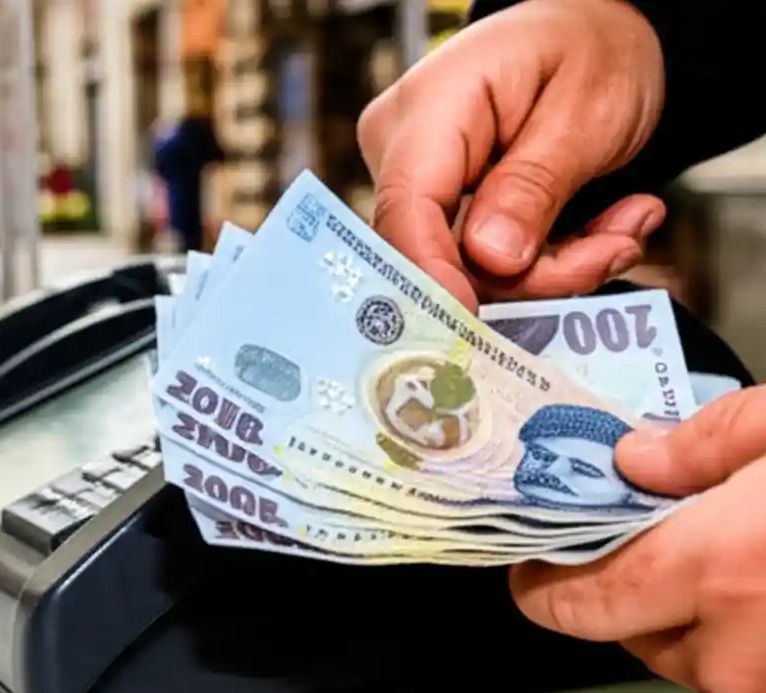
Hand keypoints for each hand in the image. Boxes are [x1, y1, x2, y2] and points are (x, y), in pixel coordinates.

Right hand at [357, 0, 665, 310]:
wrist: (595, 33)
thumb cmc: (588, 50)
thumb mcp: (586, 110)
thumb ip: (535, 184)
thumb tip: (490, 259)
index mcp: (429, 108)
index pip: (405, 207)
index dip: (432, 274)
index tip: (475, 322)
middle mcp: (403, 149)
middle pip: (435, 251)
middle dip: (529, 274)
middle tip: (615, 249)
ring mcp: (418, 182)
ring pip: (467, 269)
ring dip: (555, 268)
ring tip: (625, 229)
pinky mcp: (442, 211)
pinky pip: (483, 263)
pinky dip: (549, 261)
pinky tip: (605, 228)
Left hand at [510, 386, 765, 692]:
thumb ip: (705, 444)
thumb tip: (634, 459)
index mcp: (721, 572)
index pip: (582, 602)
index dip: (544, 583)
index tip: (530, 561)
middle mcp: (737, 652)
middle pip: (626, 631)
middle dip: (623, 584)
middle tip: (640, 535)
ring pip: (683, 658)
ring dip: (680, 613)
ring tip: (715, 553)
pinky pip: (736, 671)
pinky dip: (732, 633)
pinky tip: (752, 581)